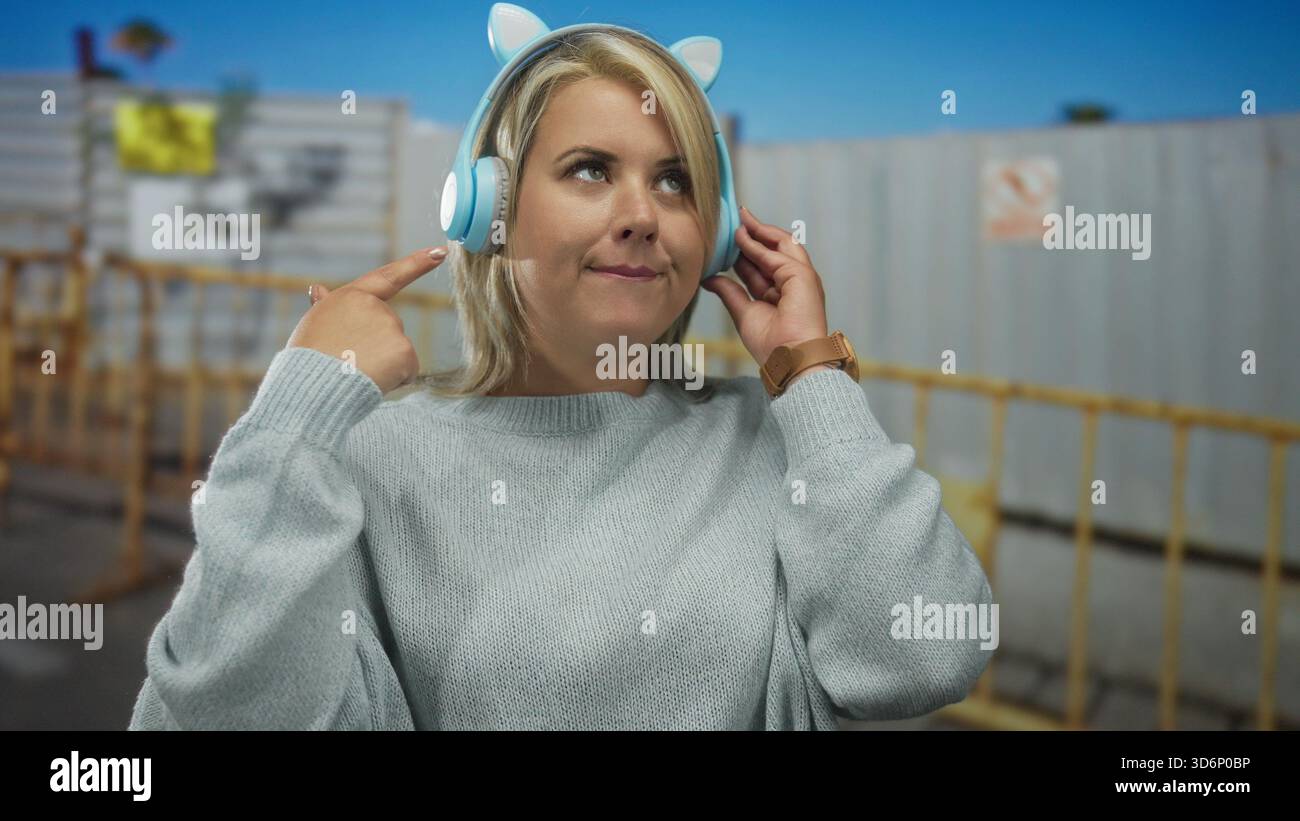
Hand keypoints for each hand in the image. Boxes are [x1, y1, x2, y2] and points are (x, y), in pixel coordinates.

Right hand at [286, 246, 446, 393]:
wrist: (310, 388)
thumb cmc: (307, 360)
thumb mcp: (313, 324)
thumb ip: (326, 307)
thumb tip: (317, 289)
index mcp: (352, 296)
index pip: (389, 276)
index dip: (417, 263)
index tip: (440, 251)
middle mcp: (375, 306)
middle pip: (390, 329)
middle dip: (376, 348)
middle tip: (348, 360)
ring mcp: (392, 327)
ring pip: (398, 352)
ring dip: (383, 365)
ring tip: (354, 370)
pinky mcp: (405, 351)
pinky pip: (407, 371)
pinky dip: (394, 380)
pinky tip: (371, 380)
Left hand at [701, 206, 829, 366]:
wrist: (789, 359)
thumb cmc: (772, 345)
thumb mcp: (744, 312)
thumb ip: (730, 292)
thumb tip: (710, 278)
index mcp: (782, 294)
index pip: (763, 265)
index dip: (747, 250)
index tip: (730, 238)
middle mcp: (794, 284)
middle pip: (775, 251)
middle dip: (756, 233)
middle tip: (737, 217)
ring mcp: (801, 278)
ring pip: (781, 245)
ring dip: (760, 231)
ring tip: (741, 218)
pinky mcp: (803, 276)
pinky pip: (779, 253)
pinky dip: (761, 243)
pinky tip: (743, 235)